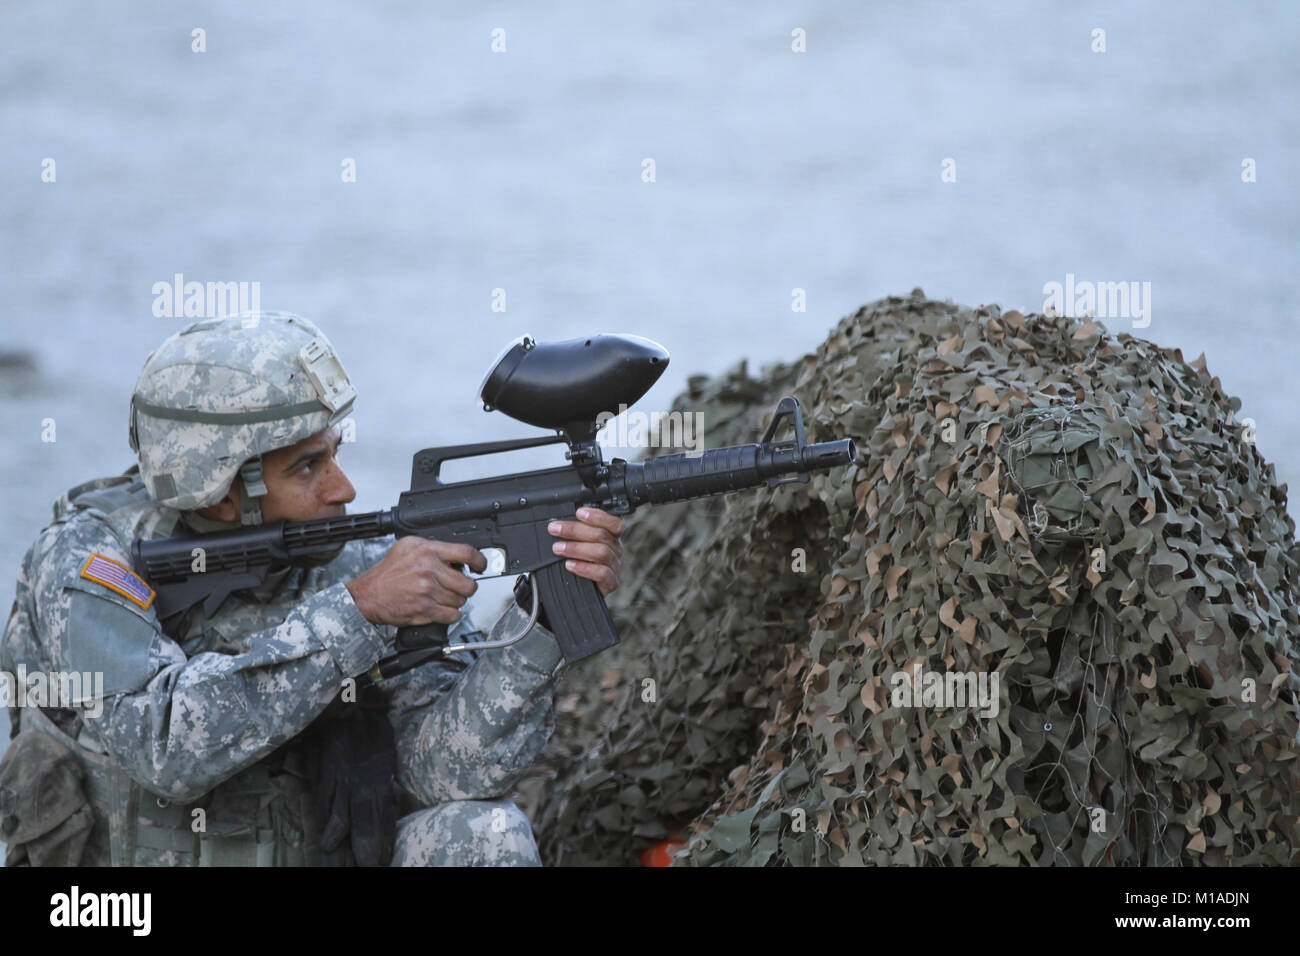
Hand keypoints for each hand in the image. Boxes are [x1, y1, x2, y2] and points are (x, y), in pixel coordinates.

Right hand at [347, 537, 486, 626]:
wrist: (368, 594)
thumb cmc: (387, 572)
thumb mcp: (408, 547)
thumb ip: (432, 547)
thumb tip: (454, 555)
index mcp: (427, 551)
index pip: (466, 552)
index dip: (480, 561)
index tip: (481, 566)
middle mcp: (429, 570)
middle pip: (468, 583)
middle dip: (467, 587)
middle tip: (459, 586)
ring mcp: (428, 591)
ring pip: (461, 601)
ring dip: (456, 601)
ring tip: (444, 596)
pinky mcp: (425, 610)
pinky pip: (453, 615)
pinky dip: (451, 614)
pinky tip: (442, 608)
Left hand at [548, 507, 624, 596]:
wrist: (578, 591)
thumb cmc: (576, 562)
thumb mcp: (576, 543)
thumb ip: (575, 531)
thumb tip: (559, 522)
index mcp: (611, 536)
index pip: (615, 522)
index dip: (598, 516)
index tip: (579, 513)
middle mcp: (616, 550)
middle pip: (602, 535)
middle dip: (575, 530)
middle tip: (555, 529)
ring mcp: (614, 566)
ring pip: (602, 552)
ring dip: (576, 548)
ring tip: (558, 548)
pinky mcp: (611, 583)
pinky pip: (602, 573)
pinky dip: (584, 567)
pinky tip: (570, 565)